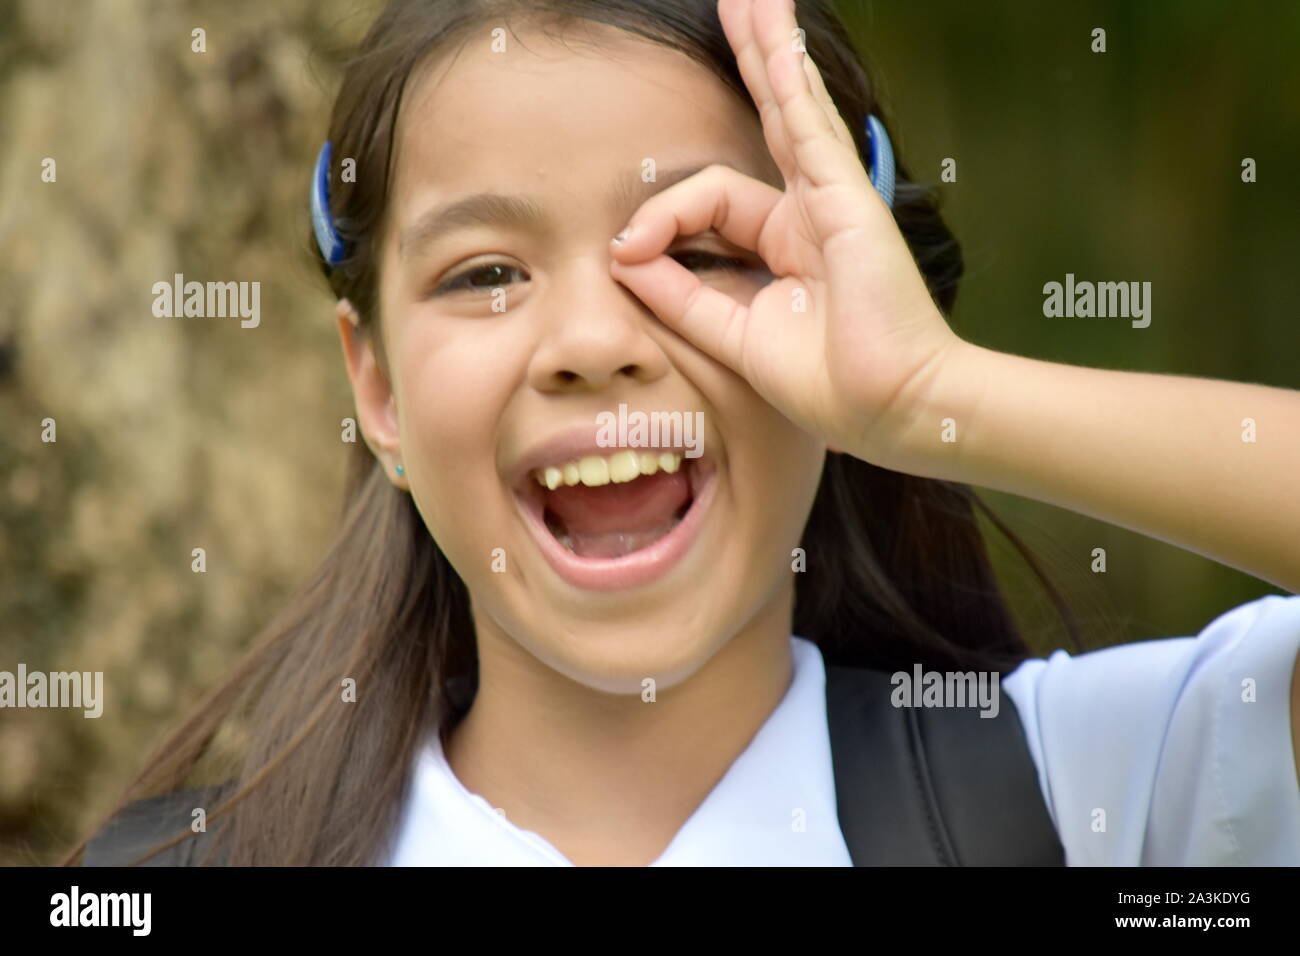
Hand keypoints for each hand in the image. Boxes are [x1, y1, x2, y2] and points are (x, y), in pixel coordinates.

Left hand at [608, 0, 964, 468]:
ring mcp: (831, 200)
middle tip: (735, 6)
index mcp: (784, 246)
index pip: (708, 204)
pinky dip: (792, 81)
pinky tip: (777, 37)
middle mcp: (808, 213)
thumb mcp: (730, 334)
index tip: (626, 253)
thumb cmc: (828, 383)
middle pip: (766, 124)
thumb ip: (678, 294)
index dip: (660, 220)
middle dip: (747, 65)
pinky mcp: (845, 199)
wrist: (891, 408)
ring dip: (770, 49)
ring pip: (790, 109)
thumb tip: (623, 254)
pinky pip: (809, 129)